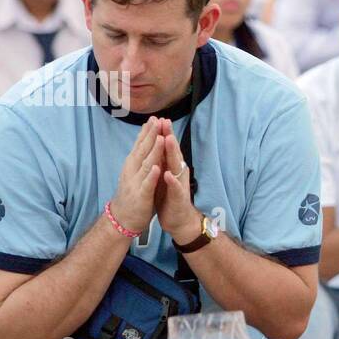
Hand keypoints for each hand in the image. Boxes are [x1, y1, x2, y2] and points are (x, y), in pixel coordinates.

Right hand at [109, 117, 163, 233]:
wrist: (122, 219)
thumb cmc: (132, 194)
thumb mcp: (135, 173)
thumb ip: (139, 158)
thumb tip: (143, 141)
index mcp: (132, 165)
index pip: (140, 145)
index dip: (147, 132)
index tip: (154, 118)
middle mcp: (132, 171)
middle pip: (142, 150)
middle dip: (151, 135)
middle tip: (157, 120)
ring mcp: (136, 182)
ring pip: (146, 164)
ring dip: (153, 151)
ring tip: (160, 138)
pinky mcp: (141, 195)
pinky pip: (147, 184)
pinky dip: (151, 175)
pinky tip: (156, 167)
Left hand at [153, 118, 200, 242]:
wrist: (179, 220)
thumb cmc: (170, 197)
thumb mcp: (164, 176)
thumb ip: (163, 161)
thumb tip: (160, 144)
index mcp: (171, 168)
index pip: (167, 148)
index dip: (163, 133)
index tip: (158, 118)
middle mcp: (178, 173)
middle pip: (173, 152)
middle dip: (169, 136)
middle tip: (166, 121)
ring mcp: (180, 184)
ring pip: (176, 166)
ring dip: (173, 153)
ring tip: (168, 140)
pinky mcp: (179, 198)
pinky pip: (176, 188)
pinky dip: (172, 181)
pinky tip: (168, 174)